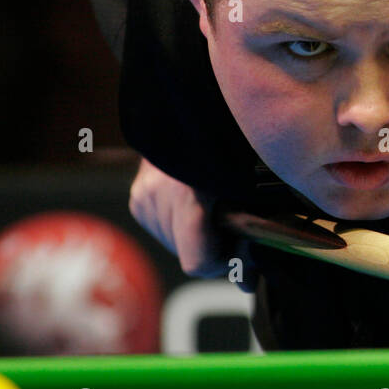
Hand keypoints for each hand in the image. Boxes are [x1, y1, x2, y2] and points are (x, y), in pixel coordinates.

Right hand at [128, 156, 256, 291]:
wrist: (193, 109)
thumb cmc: (234, 146)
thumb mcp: (250, 184)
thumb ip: (250, 230)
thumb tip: (247, 278)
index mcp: (192, 195)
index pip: (198, 263)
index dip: (224, 263)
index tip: (242, 249)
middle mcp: (161, 199)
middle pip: (190, 253)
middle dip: (215, 246)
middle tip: (234, 223)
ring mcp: (145, 198)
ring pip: (176, 243)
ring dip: (197, 234)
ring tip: (212, 206)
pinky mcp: (138, 198)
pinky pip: (163, 226)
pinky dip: (181, 222)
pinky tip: (195, 201)